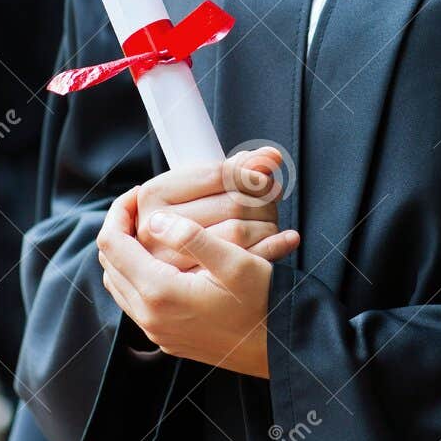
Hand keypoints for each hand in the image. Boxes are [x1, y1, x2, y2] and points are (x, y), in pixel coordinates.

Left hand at [97, 198, 276, 375]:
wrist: (279, 348)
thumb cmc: (263, 303)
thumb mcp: (236, 262)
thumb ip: (192, 238)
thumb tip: (154, 222)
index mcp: (161, 293)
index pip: (113, 244)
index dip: (118, 212)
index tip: (135, 193)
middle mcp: (151, 316)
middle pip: (109, 264)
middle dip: (119, 230)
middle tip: (138, 208)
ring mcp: (157, 331)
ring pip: (119, 284)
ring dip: (125, 254)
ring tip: (147, 230)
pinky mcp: (167, 338)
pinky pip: (134, 303)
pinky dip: (136, 276)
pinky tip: (160, 261)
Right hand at [133, 147, 297, 271]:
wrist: (168, 272)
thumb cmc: (184, 217)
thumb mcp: (196, 189)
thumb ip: (233, 169)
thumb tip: (270, 157)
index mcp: (153, 194)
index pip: (216, 174)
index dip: (250, 171)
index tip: (267, 172)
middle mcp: (156, 227)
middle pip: (231, 204)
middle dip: (262, 197)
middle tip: (273, 195)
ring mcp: (173, 259)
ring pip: (239, 232)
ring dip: (267, 221)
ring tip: (271, 217)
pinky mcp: (195, 283)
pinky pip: (246, 262)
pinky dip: (274, 246)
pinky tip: (286, 238)